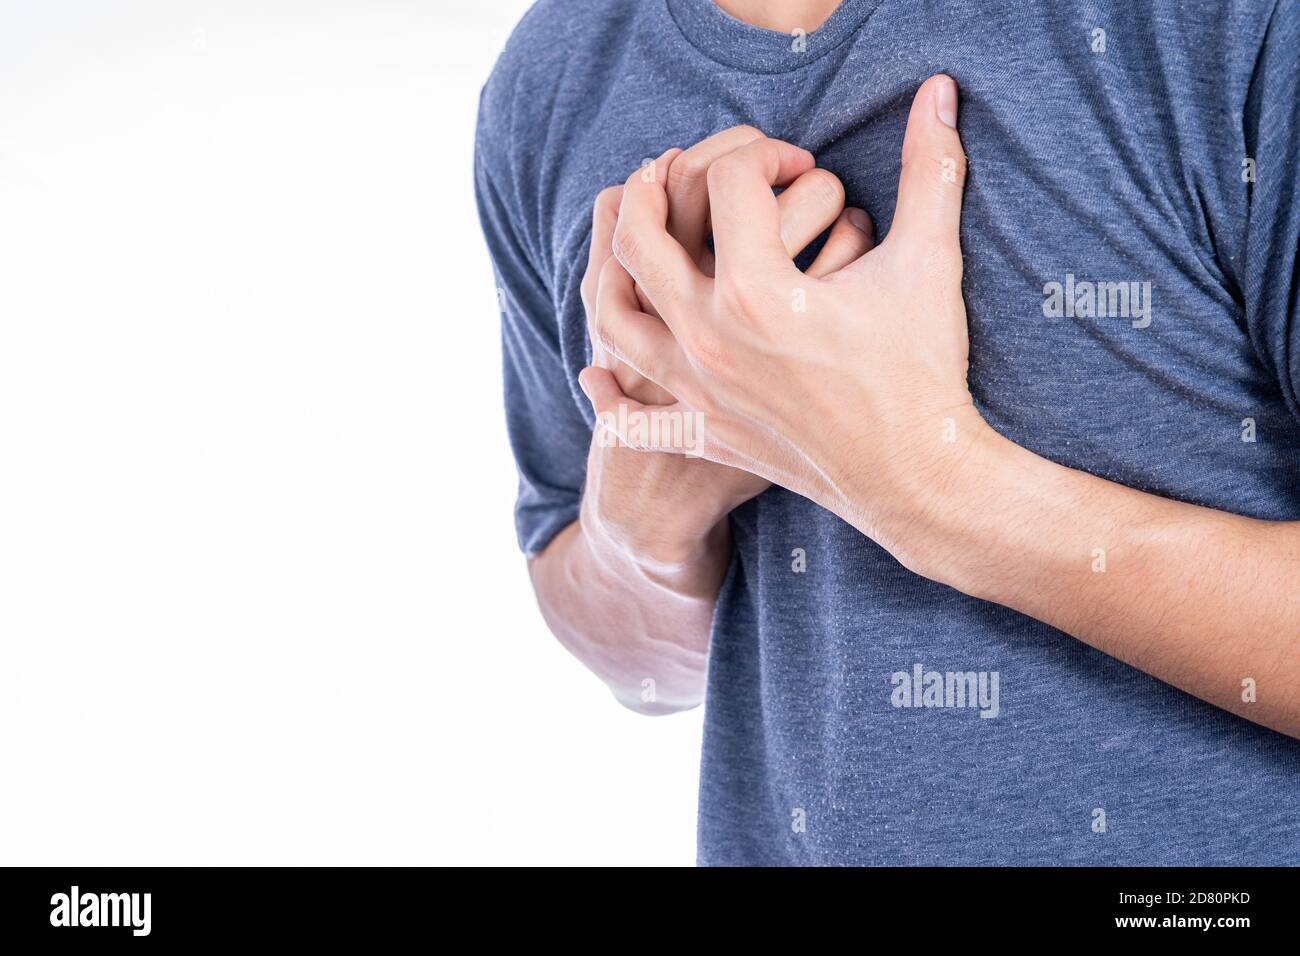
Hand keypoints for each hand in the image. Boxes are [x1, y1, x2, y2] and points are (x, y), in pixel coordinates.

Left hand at [580, 76, 988, 568]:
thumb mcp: (928, 263)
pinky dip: (610, 398)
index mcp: (757, 290)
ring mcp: (701, 390)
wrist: (921, 479)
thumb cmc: (924, 372)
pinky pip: (634, 419)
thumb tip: (939, 91)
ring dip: (611, 271)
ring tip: (625, 244)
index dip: (766, 156)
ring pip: (617, 319)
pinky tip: (597, 377)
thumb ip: (931, 170)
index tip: (798, 164)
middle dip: (649, 189)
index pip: (731, 186)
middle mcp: (710, 338)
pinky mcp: (706, 432)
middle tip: (663, 168)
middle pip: (641, 241)